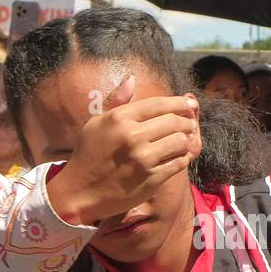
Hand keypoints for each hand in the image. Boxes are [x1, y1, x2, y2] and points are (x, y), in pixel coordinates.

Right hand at [47, 76, 199, 225]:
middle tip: (190, 122)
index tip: (190, 103)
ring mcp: (144, 159)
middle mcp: (133, 136)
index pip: (158, 104)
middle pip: (173, 121)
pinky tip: (179, 156)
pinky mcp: (152, 179)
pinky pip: (179, 163)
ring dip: (186, 140)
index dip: (179, 102)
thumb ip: (117, 101)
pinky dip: (182, 158)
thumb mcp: (97, 123)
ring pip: (180, 142)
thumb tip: (132, 79)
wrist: (80, 191)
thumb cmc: (88, 154)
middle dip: (186, 120)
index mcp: (119, 119)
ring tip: (184, 140)